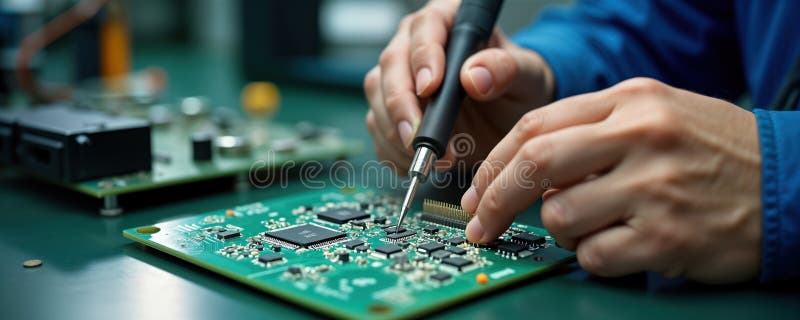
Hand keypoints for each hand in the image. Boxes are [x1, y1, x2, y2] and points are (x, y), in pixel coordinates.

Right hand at [364, 0, 553, 174]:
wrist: (510, 117)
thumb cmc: (518, 86)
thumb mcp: (526, 75)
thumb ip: (505, 69)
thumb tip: (473, 76)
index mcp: (447, 21)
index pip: (425, 29)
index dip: (423, 58)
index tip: (430, 88)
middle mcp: (414, 45)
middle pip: (392, 65)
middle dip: (401, 106)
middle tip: (418, 137)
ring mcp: (399, 79)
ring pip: (378, 99)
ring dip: (397, 134)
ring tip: (432, 159)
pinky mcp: (392, 111)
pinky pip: (380, 130)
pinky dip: (394, 153)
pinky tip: (417, 165)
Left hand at [461, 78, 761, 283]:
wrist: (789, 183)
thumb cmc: (712, 151)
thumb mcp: (655, 116)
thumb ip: (591, 131)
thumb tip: (525, 168)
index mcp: (632, 101)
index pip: (536, 126)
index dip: (495, 163)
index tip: (477, 191)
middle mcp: (641, 137)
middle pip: (536, 165)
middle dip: (495, 200)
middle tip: (480, 225)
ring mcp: (654, 187)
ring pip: (560, 216)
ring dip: (559, 230)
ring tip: (592, 225)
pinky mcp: (667, 236)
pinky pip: (594, 255)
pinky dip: (592, 256)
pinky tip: (618, 245)